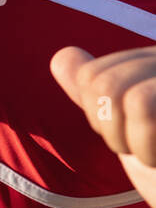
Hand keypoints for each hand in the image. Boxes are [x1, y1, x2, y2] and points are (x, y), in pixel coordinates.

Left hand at [51, 46, 155, 207]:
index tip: (137, 140)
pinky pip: (140, 101)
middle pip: (100, 82)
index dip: (100, 120)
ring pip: (114, 89)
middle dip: (111, 132)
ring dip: (128, 140)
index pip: (92, 76)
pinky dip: (143, 142)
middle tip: (150, 151)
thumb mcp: (130, 131)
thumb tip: (61, 56)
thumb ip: (96, 94)